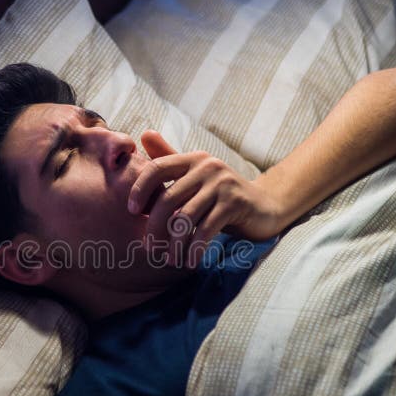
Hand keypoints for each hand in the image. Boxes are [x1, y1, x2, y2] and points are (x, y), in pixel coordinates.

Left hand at [128, 130, 283, 267]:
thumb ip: (170, 159)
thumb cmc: (222, 195)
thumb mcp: (195, 176)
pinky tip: (189, 261)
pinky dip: (194, 249)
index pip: (157, 167)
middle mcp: (207, 167)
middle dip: (154, 226)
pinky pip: (206, 230)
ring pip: (186, 218)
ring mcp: (222, 184)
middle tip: (149, 247)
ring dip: (174, 244)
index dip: (139, 189)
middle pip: (168, 198)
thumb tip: (144, 134)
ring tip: (169, 259)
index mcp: (193, 159)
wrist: (264, 206)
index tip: (131, 211)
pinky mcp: (235, 203)